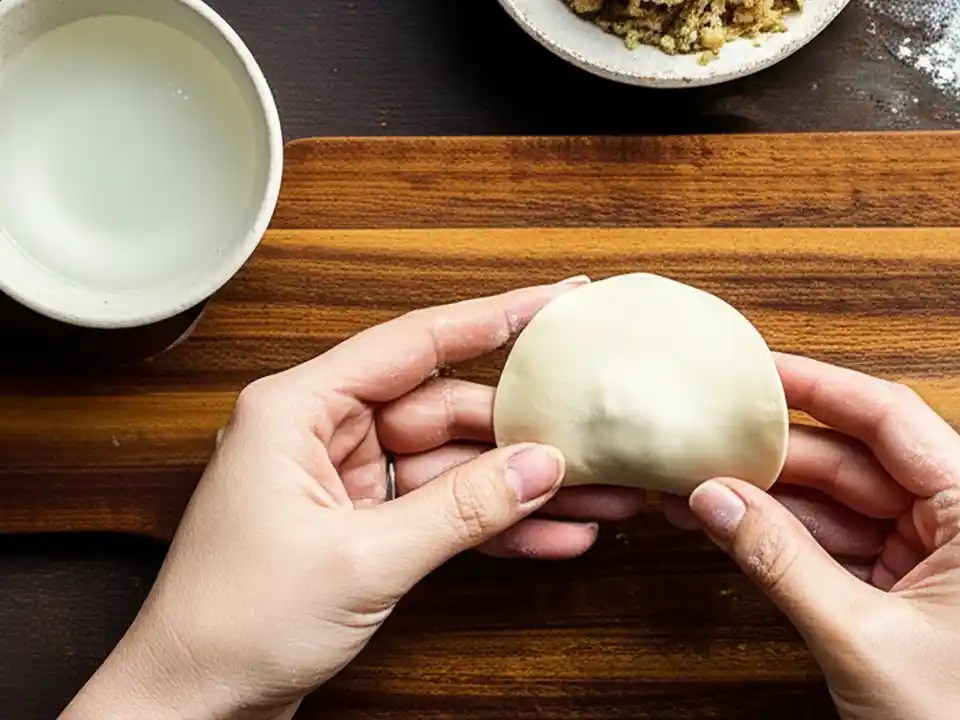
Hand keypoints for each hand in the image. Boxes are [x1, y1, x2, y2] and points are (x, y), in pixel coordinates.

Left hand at [62, 278, 643, 719]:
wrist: (190, 707)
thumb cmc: (232, 623)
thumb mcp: (362, 558)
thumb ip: (461, 509)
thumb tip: (539, 465)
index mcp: (300, 409)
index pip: (415, 343)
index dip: (494, 318)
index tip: (555, 301)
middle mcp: (323, 435)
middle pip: (446, 412)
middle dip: (524, 433)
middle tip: (595, 438)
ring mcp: (345, 484)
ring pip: (454, 468)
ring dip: (521, 487)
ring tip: (599, 495)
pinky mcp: (362, 530)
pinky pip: (443, 513)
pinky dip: (492, 526)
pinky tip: (554, 535)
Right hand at [666, 354, 959, 719]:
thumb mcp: (860, 641)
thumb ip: (781, 561)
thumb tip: (713, 496)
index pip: (893, 420)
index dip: (820, 388)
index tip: (757, 370)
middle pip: (865, 461)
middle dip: (785, 455)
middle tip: (709, 439)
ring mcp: (946, 563)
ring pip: (852, 507)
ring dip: (782, 501)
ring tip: (707, 486)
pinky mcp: (920, 597)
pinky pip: (851, 549)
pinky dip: (798, 542)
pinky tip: (743, 528)